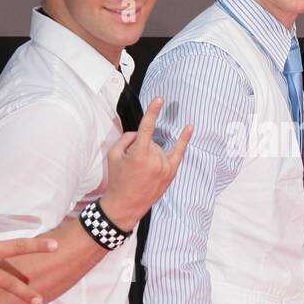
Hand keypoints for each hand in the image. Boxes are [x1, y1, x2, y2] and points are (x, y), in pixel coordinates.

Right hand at [102, 97, 192, 230]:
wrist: (125, 204)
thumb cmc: (117, 179)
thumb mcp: (113, 155)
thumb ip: (126, 138)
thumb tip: (139, 133)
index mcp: (139, 154)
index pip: (147, 127)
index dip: (153, 112)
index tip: (160, 99)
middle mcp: (155, 160)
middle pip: (150, 140)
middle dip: (140, 146)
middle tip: (132, 164)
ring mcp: (165, 167)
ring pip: (159, 148)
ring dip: (150, 153)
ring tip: (141, 171)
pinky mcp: (171, 173)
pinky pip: (179, 153)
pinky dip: (184, 140)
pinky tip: (190, 127)